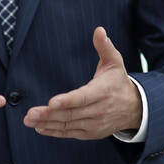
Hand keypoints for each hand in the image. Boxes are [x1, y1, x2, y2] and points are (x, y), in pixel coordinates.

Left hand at [23, 27, 141, 139]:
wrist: (134, 108)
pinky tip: (40, 128)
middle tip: (30, 113)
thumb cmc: (118, 81)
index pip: (83, 97)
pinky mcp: (90, 133)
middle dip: (49, 114)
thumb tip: (99, 30)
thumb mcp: (115, 62)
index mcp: (103, 91)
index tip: (51, 102)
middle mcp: (98, 110)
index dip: (68, 101)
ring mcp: (94, 123)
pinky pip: (70, 133)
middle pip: (71, 114)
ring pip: (68, 125)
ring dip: (47, 123)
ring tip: (29, 120)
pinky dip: (54, 131)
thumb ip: (105, 46)